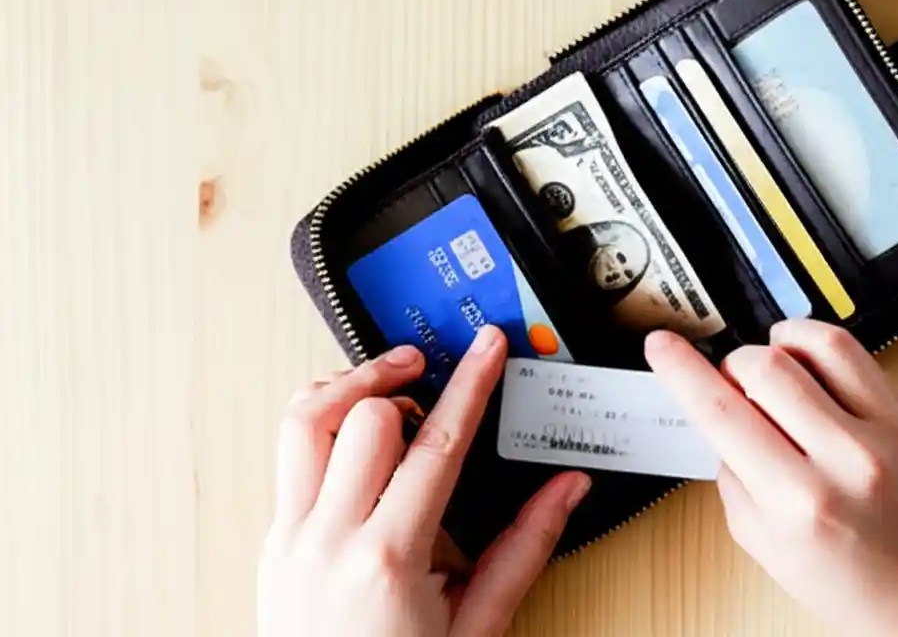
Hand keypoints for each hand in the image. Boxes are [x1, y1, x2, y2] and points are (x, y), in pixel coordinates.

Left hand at [259, 325, 590, 636]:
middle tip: (436, 376)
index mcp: (388, 559)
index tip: (486, 347)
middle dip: (404, 382)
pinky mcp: (272, 542)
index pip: (436, 444)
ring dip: (349, 389)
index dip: (470, 384)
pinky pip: (288, 457)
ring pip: (305, 422)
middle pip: (363, 417)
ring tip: (387, 382)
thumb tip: (566, 490)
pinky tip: (355, 433)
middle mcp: (328, 538)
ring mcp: (290, 538)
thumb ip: (524, 548)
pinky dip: (322, 424)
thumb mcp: (476, 625)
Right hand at [645, 320, 897, 635]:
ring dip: (773, 349)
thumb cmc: (851, 585)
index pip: (721, 414)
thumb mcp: (763, 547)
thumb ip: (733, 476)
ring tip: (771, 373)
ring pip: (809, 346)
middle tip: (731, 388)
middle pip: (762, 368)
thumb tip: (717, 413)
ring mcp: (883, 433)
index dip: (682, 370)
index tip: (663, 346)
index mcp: (797, 504)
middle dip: (731, 368)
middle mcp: (843, 462)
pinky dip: (815, 345)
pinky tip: (808, 366)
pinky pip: (854, 352)